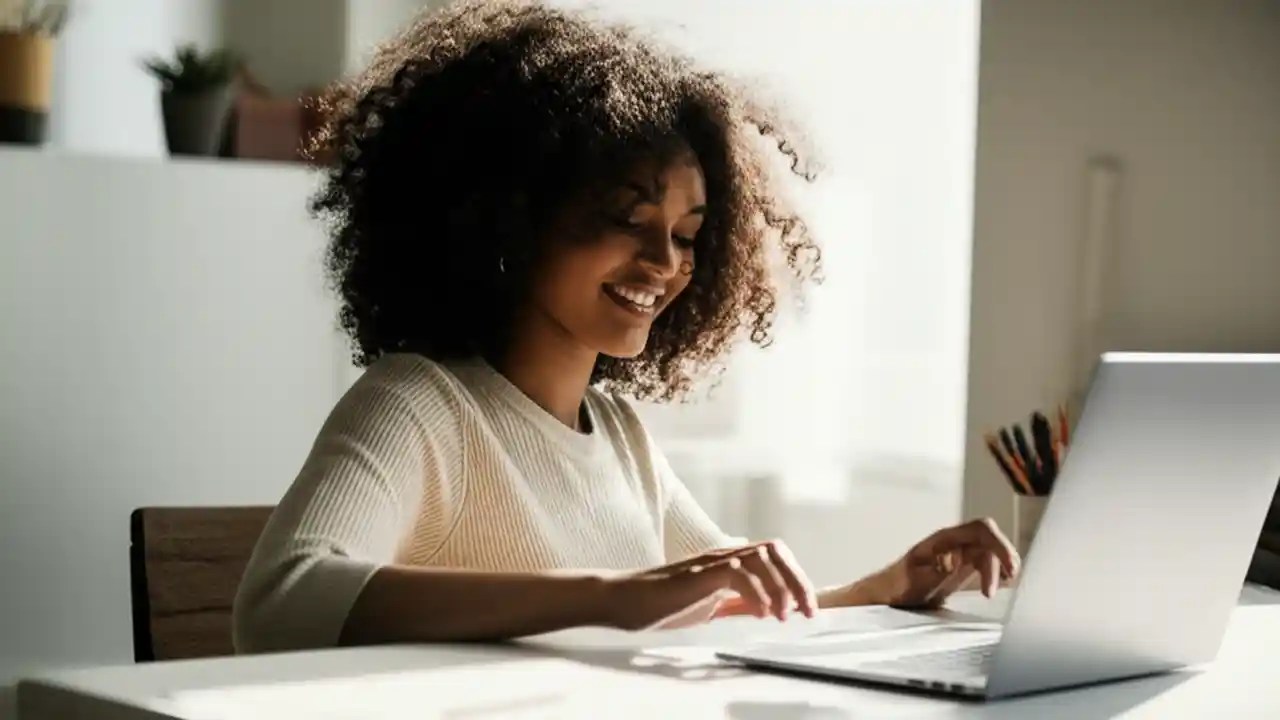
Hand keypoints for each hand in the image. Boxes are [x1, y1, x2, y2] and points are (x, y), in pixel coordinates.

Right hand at [604, 540, 817, 630]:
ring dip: (779, 587)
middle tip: (807, 611)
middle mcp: (723, 554)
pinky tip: (758, 614)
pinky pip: (737, 573)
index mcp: (729, 561)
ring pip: (761, 557)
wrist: (625, 600)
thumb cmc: (662, 603)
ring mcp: (710, 561)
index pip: (774, 555)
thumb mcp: (708, 604)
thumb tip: (760, 607)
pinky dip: (755, 594)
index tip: (806, 608)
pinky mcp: (698, 574)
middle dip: (798, 580)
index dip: (796, 578)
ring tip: (781, 616)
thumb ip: (733, 600)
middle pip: (775, 550)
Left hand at [858, 518, 1020, 608]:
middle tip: (1011, 578)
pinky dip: (997, 571)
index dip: (998, 543)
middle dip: (1005, 555)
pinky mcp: (963, 566)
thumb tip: (955, 560)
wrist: (888, 594)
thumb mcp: (914, 579)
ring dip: (1001, 565)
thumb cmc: (898, 586)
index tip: (1007, 567)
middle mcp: (955, 542)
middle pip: (990, 538)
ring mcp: (960, 553)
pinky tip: (1002, 582)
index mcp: (944, 539)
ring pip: (990, 550)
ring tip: (1005, 584)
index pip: (980, 529)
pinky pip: (987, 562)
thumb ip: (935, 569)